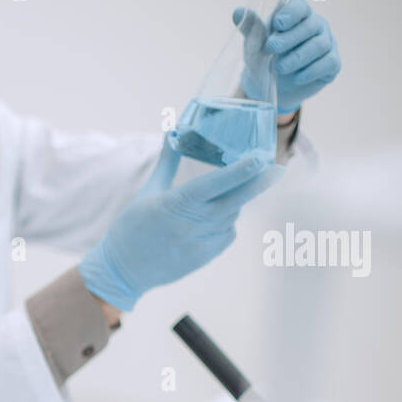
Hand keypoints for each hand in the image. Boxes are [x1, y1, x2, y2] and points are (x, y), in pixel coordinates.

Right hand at [76, 142, 282, 311]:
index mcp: (174, 203)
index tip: (259, 158)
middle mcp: (191, 223)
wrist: (124, 270)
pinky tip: (209, 221)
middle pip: (233, 200)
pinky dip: (225, 223)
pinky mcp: (205, 257)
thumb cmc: (131, 227)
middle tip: (278, 169)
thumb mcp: (148, 191)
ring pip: (231, 216)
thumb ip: (167, 161)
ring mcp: (200, 242)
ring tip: (220, 199)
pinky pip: (227, 233)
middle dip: (257, 183)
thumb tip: (172, 131)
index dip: (238, 171)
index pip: (213, 184)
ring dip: (233, 203)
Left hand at [236, 0, 340, 112]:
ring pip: (319, 45)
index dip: (291, 13)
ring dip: (297, 57)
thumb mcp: (256, 44)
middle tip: (271, 48)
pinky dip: (312, 71)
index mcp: (298, 16)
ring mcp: (327, 44)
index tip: (277, 24)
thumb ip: (251, 28)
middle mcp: (316, 26)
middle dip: (289, 38)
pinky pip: (328, 63)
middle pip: (310, 26)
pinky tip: (297, 78)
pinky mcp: (332, 64)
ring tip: (278, 68)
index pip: (300, 7)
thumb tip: (237, 12)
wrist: (275, 87)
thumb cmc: (266, 58)